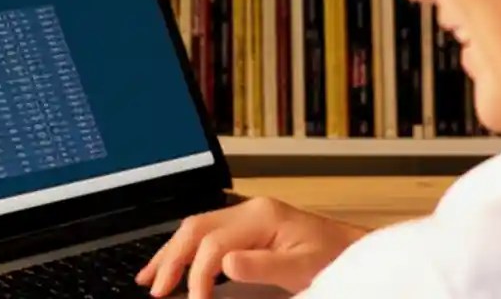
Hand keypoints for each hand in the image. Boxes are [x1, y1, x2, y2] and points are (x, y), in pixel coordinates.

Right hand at [135, 196, 367, 298]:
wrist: (352, 248)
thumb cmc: (333, 258)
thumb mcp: (302, 267)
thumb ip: (263, 265)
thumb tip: (225, 262)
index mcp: (262, 216)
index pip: (214, 245)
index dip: (198, 276)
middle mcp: (250, 210)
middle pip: (197, 229)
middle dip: (172, 259)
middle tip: (156, 290)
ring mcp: (247, 215)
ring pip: (196, 227)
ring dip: (171, 251)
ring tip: (149, 278)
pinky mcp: (246, 225)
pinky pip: (207, 232)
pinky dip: (185, 248)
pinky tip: (172, 261)